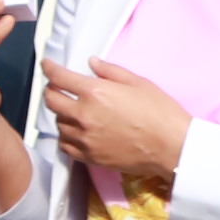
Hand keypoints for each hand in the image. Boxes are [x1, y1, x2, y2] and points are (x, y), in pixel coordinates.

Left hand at [48, 56, 191, 187]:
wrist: (172, 147)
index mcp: (95, 93)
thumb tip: (92, 63)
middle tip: (59, 88)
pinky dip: (66, 137)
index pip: (59, 77)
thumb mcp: (138, 83)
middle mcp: (84, 115)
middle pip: (51, 100)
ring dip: (61, 115)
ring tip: (74, 111)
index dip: (49, 68)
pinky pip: (65, 145)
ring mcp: (84, 138)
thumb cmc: (161, 113)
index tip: (47, 65)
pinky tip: (76, 132)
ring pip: (58, 124)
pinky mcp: (89, 156)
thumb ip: (110, 71)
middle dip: (52, 90)